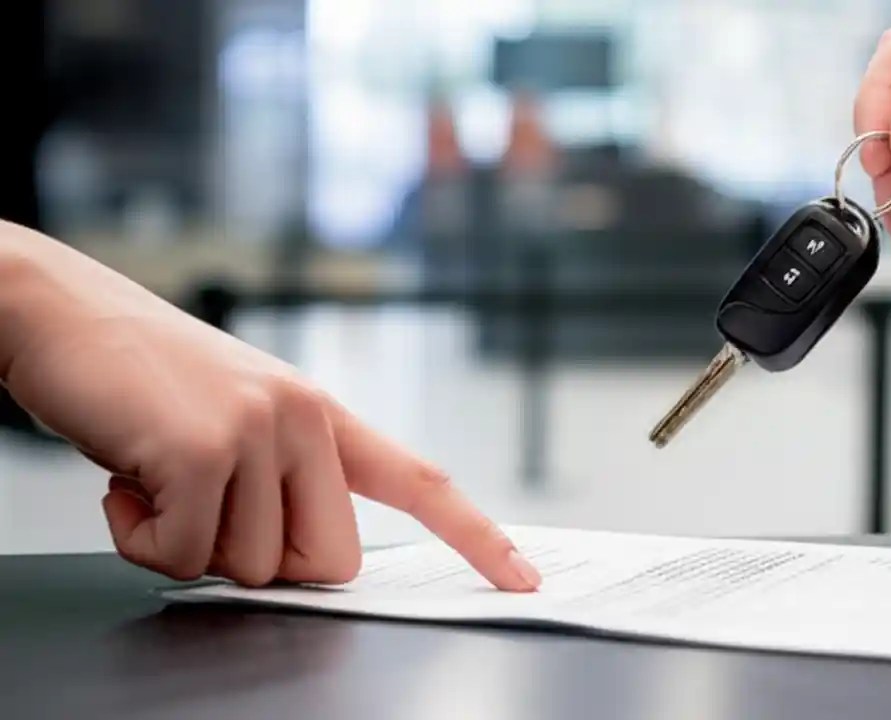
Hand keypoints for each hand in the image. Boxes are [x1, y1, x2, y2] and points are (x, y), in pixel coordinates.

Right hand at [0, 223, 540, 590]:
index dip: (476, 535)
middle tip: (203, 509)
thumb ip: (283, 481)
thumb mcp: (236, 420)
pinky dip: (142, 542)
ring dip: (186, 543)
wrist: (57, 313)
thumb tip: (294, 562)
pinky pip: (185, 559)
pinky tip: (124, 481)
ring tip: (151, 474)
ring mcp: (260, 429)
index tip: (524, 576)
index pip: (419, 480)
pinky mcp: (204, 450)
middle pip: (328, 563)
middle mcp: (307, 418)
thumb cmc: (143, 379)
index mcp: (323, 414)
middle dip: (261, 564)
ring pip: (247, 569)